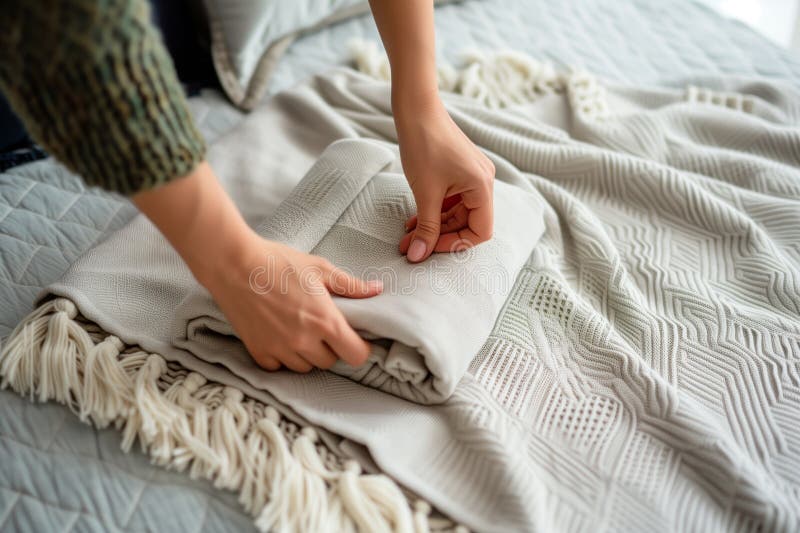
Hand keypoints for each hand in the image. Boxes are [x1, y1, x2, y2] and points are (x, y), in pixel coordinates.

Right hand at [202, 234, 382, 371]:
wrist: (234, 265)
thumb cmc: (278, 263)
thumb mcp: (319, 269)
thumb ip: (350, 285)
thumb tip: (376, 290)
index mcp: (324, 320)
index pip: (355, 355)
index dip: (360, 349)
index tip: (357, 340)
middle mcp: (304, 341)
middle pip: (329, 362)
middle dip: (331, 348)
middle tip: (323, 328)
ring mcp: (280, 349)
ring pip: (305, 367)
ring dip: (308, 354)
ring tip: (301, 330)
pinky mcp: (258, 352)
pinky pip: (279, 367)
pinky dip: (283, 357)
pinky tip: (281, 337)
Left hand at [395, 97, 494, 262]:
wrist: (416, 110)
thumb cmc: (424, 145)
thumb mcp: (425, 193)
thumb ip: (426, 227)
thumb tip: (418, 256)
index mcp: (483, 187)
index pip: (480, 231)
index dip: (456, 244)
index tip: (429, 248)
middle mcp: (483, 182)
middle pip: (467, 223)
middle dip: (439, 236)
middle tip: (411, 247)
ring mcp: (472, 176)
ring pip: (456, 213)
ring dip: (433, 225)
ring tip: (407, 237)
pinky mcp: (459, 171)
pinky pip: (451, 200)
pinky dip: (434, 211)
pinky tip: (413, 220)